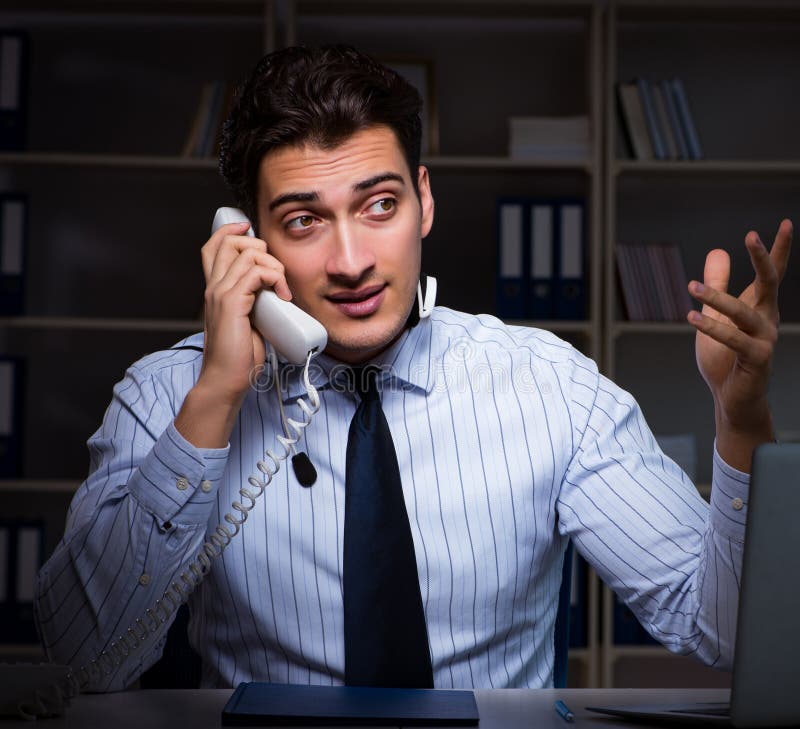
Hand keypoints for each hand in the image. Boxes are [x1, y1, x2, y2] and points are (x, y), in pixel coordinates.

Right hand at [175, 221, 291, 447]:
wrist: (226, 380)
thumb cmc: (239, 358)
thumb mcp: (250, 321)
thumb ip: (256, 302)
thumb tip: (278, 292)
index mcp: (215, 289)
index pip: (214, 245)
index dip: (233, 231)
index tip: (254, 234)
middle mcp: (213, 286)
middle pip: (230, 240)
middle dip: (260, 246)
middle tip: (276, 273)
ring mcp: (220, 293)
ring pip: (248, 253)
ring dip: (274, 266)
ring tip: (282, 290)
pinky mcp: (232, 302)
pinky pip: (257, 272)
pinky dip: (276, 278)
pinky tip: (283, 297)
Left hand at [688, 219, 791, 468]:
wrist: (731, 399)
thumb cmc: (725, 358)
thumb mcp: (715, 315)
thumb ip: (718, 285)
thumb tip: (718, 251)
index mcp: (759, 307)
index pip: (770, 274)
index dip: (776, 250)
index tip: (782, 223)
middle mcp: (767, 319)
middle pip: (769, 283)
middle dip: (762, 259)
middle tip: (750, 236)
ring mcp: (764, 339)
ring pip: (745, 312)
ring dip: (718, 298)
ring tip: (692, 287)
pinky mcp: (756, 359)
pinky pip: (734, 339)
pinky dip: (712, 328)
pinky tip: (691, 317)